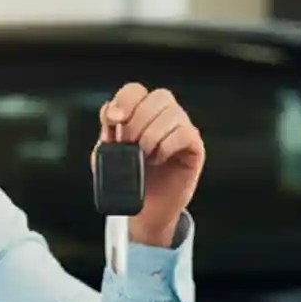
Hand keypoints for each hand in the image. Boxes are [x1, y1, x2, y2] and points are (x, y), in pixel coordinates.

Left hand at [92, 83, 205, 246]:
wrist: (145, 210)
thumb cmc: (130, 180)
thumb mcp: (108, 157)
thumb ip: (106, 135)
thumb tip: (110, 117)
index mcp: (140, 113)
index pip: (135, 91)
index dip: (124, 101)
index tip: (113, 121)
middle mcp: (163, 116)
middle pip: (158, 96)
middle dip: (138, 120)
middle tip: (129, 144)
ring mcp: (181, 129)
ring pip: (172, 113)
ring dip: (151, 135)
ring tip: (144, 155)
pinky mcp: (194, 147)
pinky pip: (184, 133)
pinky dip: (166, 146)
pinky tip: (158, 159)